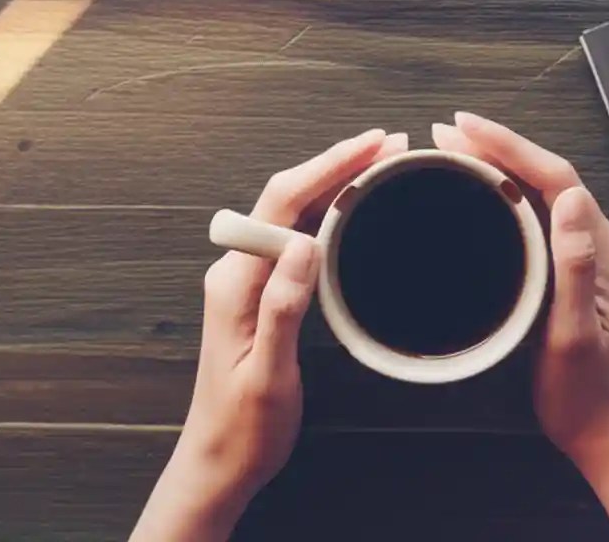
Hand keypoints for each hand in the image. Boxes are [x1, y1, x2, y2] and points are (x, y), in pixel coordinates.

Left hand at [131, 128, 407, 541]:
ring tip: (380, 165)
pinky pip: (295, 239)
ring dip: (335, 185)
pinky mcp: (259, 294)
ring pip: (293, 214)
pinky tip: (353, 210)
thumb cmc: (242, 428)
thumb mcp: (269, 373)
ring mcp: (247, 280)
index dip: (328, 166)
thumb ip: (283, 307)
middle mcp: (236, 271)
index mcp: (235, 282)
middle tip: (390, 146)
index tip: (371, 146)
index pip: (282, 202)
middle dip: (338, 164)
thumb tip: (304, 243)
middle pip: (288, 197)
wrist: (218, 463)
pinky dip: (328, 215)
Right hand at [432, 112, 608, 467]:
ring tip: (456, 150)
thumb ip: (573, 267)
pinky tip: (481, 192)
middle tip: (447, 133)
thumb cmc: (585, 392)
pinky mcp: (572, 267)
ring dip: (501, 164)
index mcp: (605, 251)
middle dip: (499, 146)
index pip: (557, 178)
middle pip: (549, 176)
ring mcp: (587, 254)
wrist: (602, 428)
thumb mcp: (573, 334)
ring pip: (542, 191)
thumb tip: (568, 200)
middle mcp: (601, 243)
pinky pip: (538, 215)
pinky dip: (506, 193)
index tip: (467, 128)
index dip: (511, 146)